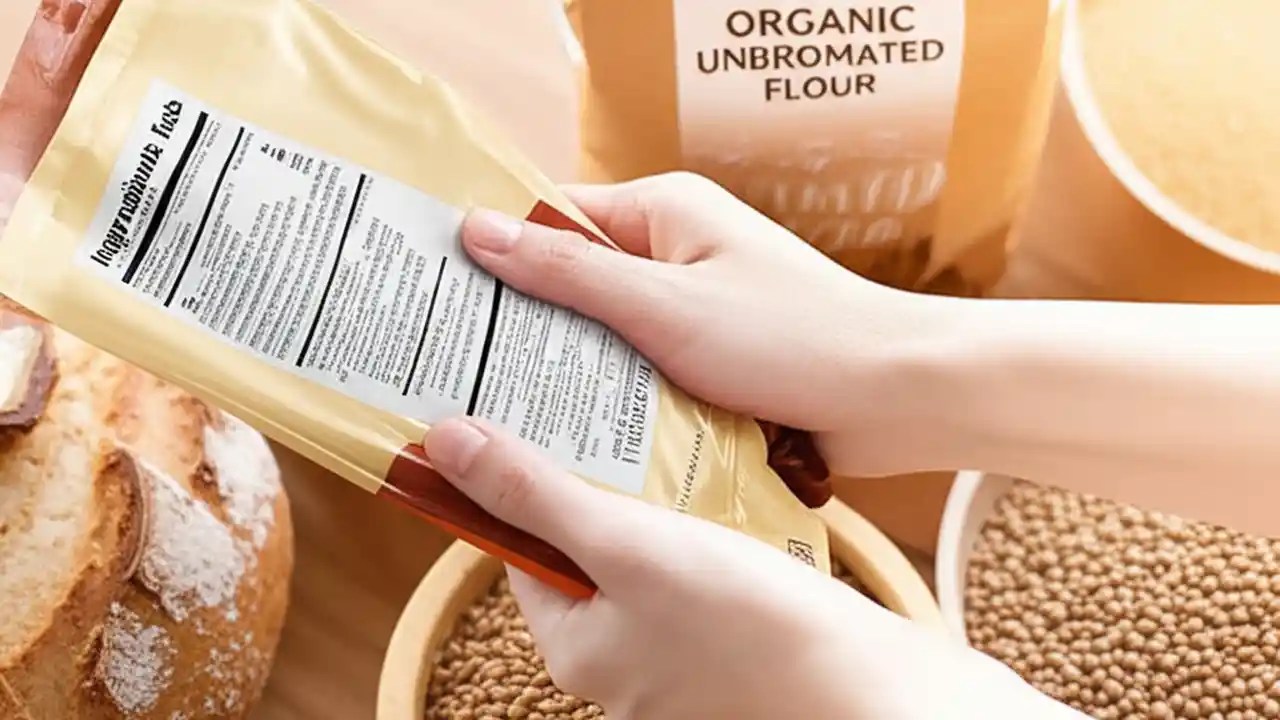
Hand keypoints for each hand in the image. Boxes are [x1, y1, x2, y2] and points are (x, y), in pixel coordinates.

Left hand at [423, 418, 1087, 719]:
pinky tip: (727, 488)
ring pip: (644, 554)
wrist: (867, 685)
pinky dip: (700, 527)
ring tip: (671, 437)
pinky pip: (694, 569)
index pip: (521, 545)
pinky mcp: (726, 638)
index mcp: (574, 641)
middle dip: (598, 481)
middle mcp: (616, 656)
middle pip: (583, 546)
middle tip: (611, 412)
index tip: (532, 412)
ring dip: (653, 499)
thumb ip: (535, 493)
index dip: (523, 476)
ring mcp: (673, 652)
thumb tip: (444, 443)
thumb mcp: (625, 544)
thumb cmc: (747, 625)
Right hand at [461, 173, 958, 477]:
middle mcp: (675, 254)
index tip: (441, 297)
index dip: (499, 254)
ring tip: (506, 410)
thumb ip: (569, 273)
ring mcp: (692, 311)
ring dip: (574, 372)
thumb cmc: (792, 337)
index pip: (556, 218)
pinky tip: (577, 437)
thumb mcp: (665, 304)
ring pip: (605, 338)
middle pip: (575, 283)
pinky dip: (616, 401)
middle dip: (529, 326)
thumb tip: (477, 230)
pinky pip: (641, 375)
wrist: (893, 400)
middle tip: (460, 369)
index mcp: (665, 213)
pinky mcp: (707, 362)